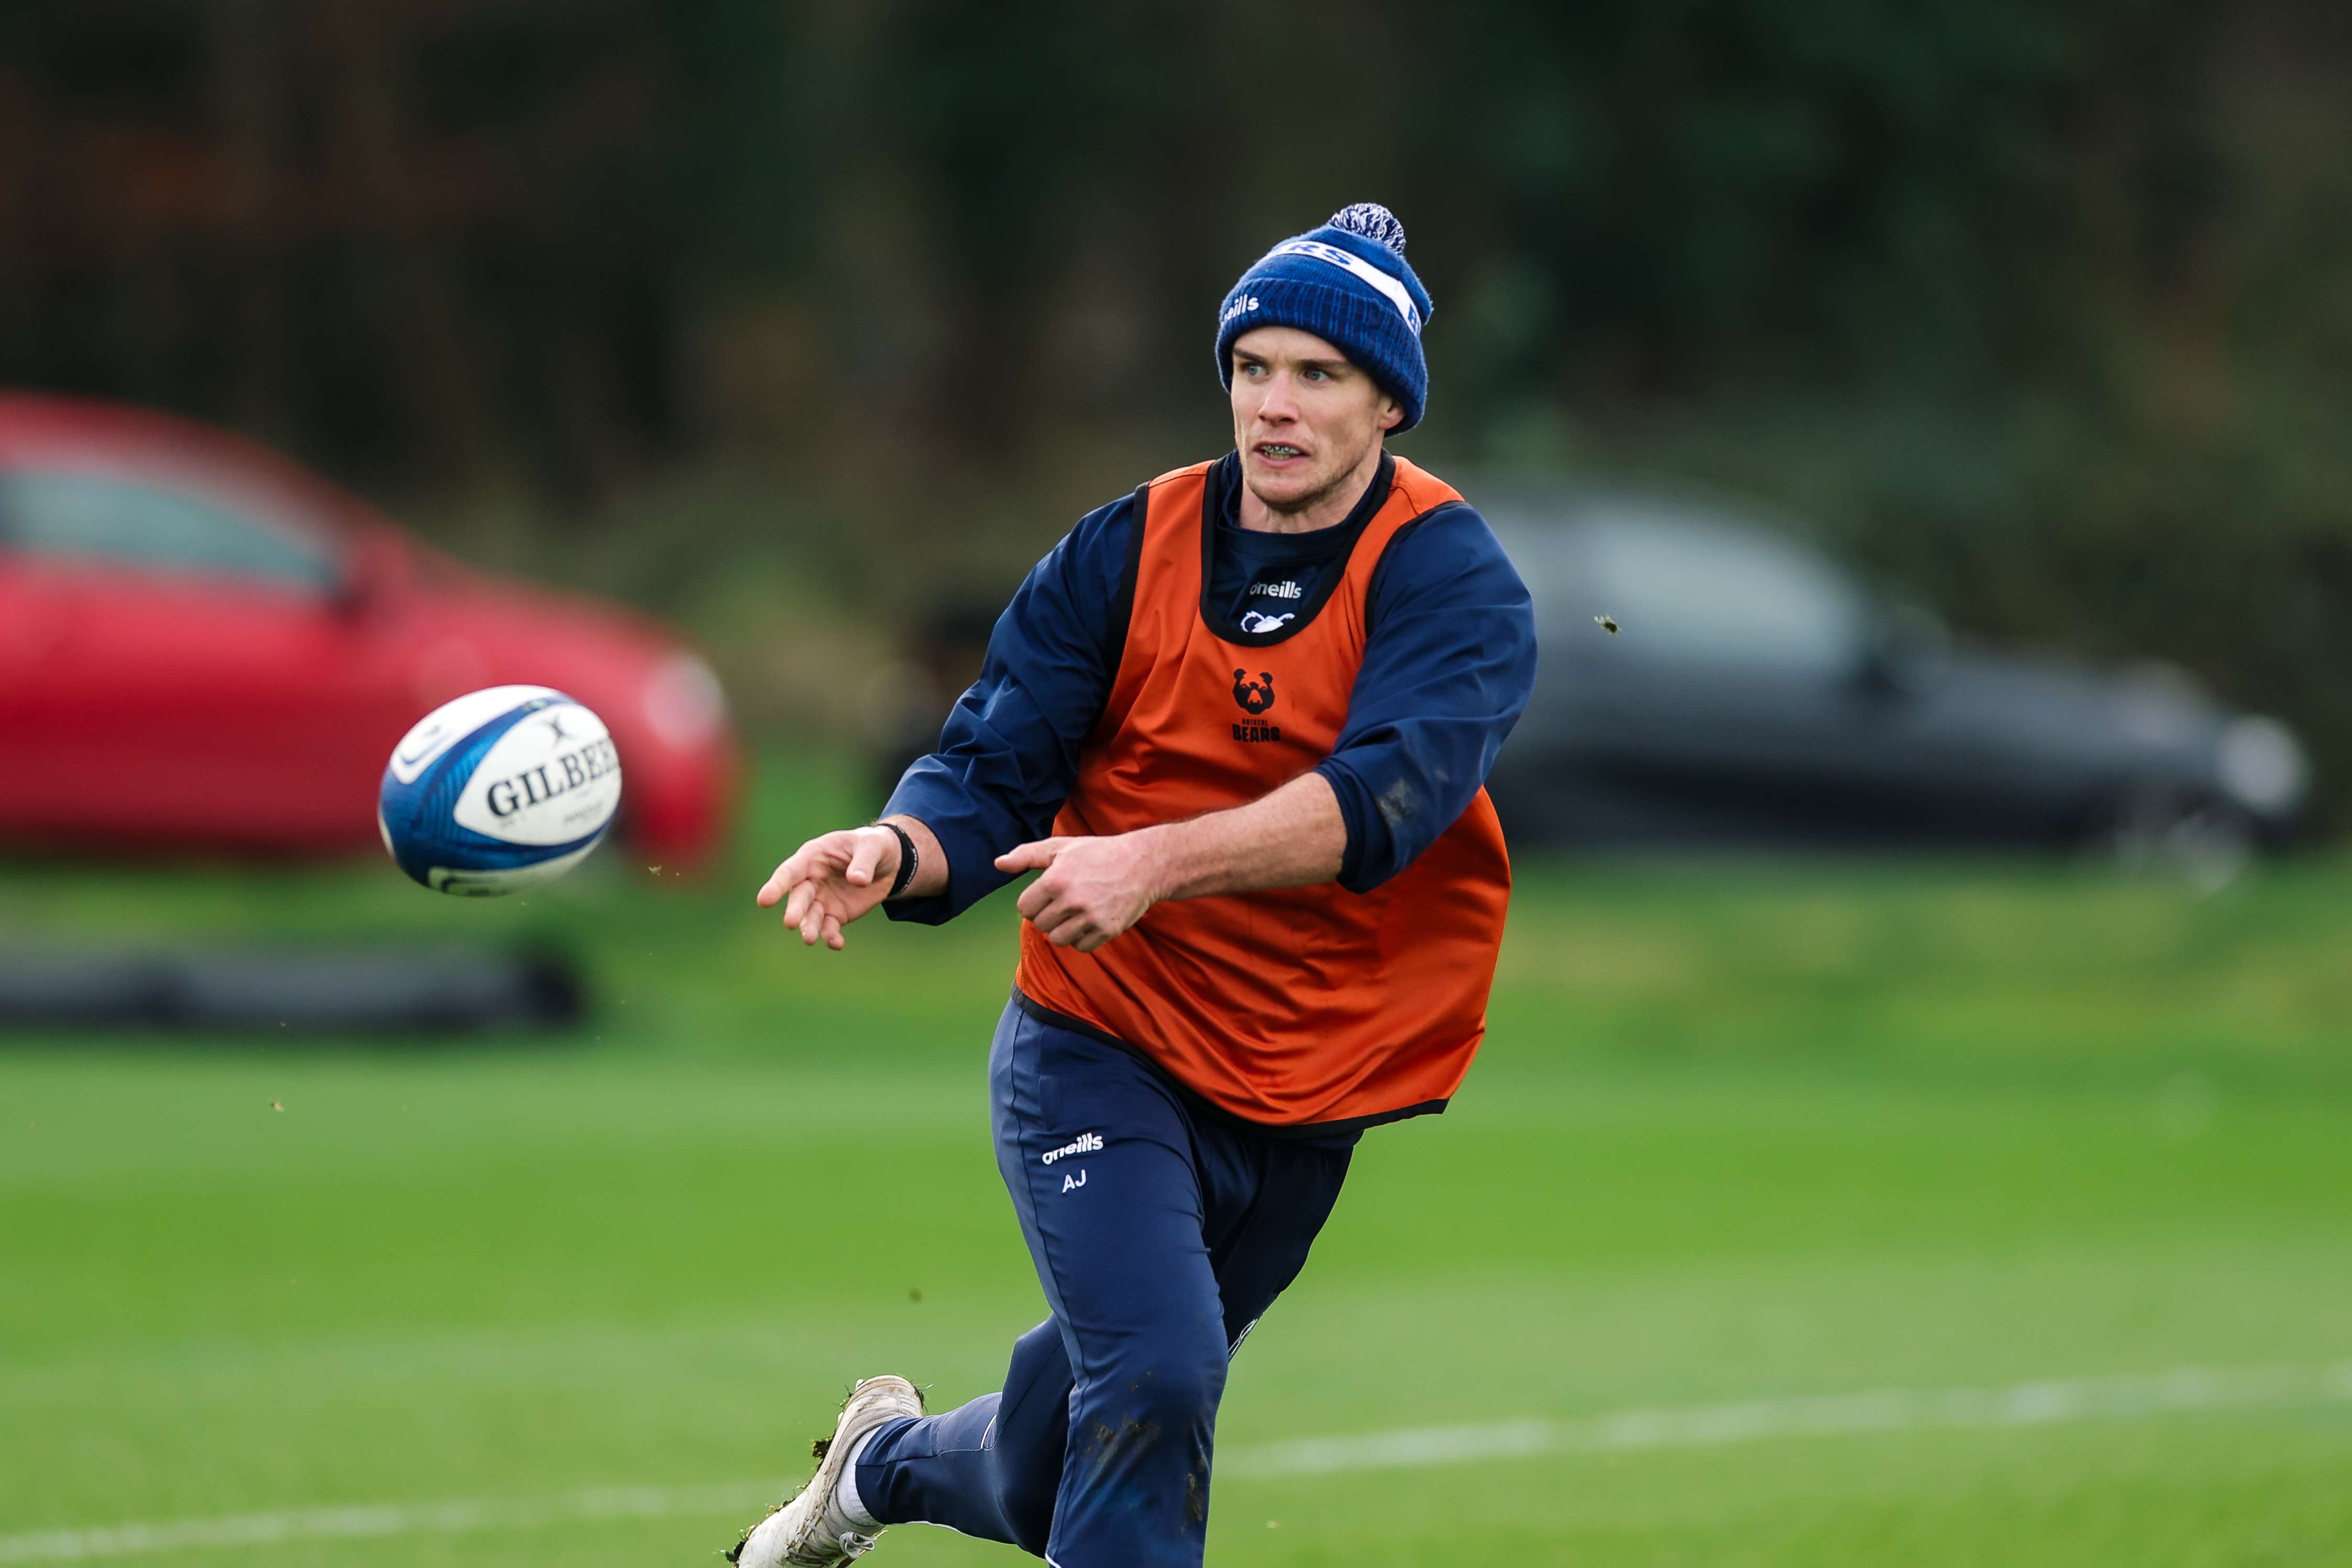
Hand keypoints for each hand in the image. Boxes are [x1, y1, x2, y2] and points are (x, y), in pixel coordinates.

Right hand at [755, 826, 900, 949]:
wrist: (886, 862)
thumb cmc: (872, 846)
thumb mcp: (873, 845)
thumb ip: (864, 861)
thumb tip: (858, 880)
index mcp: (812, 857)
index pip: (790, 872)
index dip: (776, 886)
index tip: (763, 901)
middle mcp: (811, 880)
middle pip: (798, 897)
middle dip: (794, 910)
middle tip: (790, 923)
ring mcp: (822, 899)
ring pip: (810, 917)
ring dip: (809, 928)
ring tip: (809, 939)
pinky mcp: (835, 914)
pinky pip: (829, 928)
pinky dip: (831, 937)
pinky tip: (837, 943)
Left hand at [995, 832, 1165, 951]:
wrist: (1143, 865)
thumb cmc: (1098, 853)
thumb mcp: (1061, 847)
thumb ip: (1026, 855)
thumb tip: (997, 864)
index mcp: (1056, 880)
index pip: (1024, 908)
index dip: (1034, 901)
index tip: (1048, 893)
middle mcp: (1071, 901)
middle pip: (1040, 925)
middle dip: (1048, 914)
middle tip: (1065, 901)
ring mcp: (1090, 918)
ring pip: (1058, 939)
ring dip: (1063, 929)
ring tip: (1076, 912)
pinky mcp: (1107, 931)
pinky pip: (1080, 947)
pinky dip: (1082, 938)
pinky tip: (1090, 920)